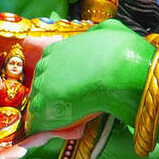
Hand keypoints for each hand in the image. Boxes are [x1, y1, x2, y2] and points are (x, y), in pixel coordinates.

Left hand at [27, 19, 150, 132]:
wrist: (120, 71)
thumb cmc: (120, 51)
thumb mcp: (110, 30)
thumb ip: (98, 33)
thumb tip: (96, 35)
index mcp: (59, 47)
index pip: (49, 61)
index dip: (57, 73)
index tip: (66, 82)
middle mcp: (46, 63)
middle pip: (41, 79)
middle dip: (51, 89)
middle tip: (65, 102)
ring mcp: (43, 84)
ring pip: (38, 98)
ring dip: (48, 107)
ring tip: (62, 118)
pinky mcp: (44, 103)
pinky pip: (39, 117)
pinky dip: (46, 123)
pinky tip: (56, 128)